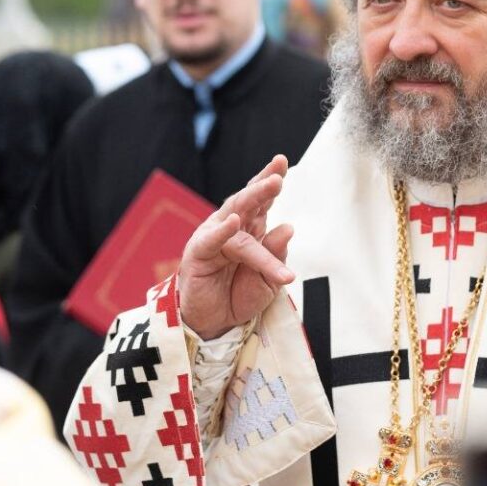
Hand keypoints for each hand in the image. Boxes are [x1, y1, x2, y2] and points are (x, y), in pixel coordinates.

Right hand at [179, 155, 295, 340]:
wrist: (213, 323)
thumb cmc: (239, 296)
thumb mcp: (267, 280)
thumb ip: (276, 256)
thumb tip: (287, 228)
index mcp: (251, 229)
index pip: (262, 201)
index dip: (271, 179)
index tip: (282, 161)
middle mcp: (233, 227)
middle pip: (249, 200)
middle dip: (265, 185)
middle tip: (280, 175)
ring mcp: (215, 238)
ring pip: (235, 215)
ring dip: (254, 198)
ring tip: (273, 186)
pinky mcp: (199, 254)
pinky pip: (211, 240)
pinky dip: (223, 231)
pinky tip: (234, 221)